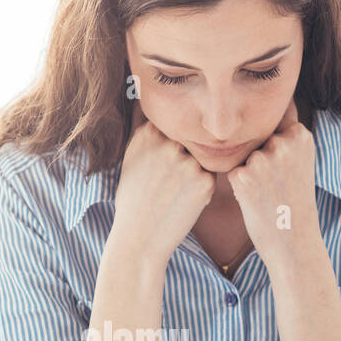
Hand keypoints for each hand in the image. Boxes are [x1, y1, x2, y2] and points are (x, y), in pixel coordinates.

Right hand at [112, 99, 215, 264]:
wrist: (139, 239)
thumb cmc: (133, 201)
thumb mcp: (131, 159)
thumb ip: (148, 133)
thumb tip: (150, 102)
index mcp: (148, 134)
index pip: (174, 127)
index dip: (170, 148)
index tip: (161, 166)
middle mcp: (168, 143)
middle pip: (189, 142)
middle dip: (183, 160)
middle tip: (167, 185)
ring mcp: (187, 162)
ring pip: (201, 159)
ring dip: (193, 175)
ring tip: (173, 195)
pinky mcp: (204, 181)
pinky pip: (209, 178)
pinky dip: (200, 191)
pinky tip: (183, 204)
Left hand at [225, 96, 321, 271]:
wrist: (295, 241)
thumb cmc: (295, 201)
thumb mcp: (301, 160)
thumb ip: (287, 134)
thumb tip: (266, 107)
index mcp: (300, 135)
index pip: (273, 119)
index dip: (272, 140)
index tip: (279, 163)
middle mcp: (283, 143)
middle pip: (255, 139)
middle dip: (260, 158)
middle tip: (277, 185)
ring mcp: (263, 160)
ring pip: (243, 156)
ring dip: (248, 172)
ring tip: (268, 194)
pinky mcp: (243, 178)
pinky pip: (231, 172)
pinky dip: (239, 186)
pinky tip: (256, 201)